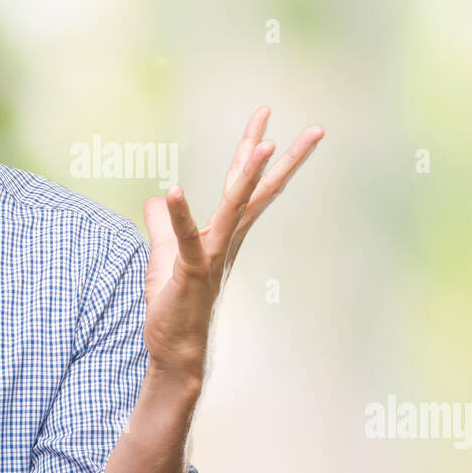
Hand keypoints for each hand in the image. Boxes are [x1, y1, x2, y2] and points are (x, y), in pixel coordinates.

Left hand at [141, 106, 323, 382]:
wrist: (176, 352)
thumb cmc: (175, 307)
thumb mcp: (163, 256)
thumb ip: (163, 226)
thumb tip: (156, 198)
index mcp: (223, 232)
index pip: (242, 185)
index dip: (252, 151)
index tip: (268, 120)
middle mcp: (227, 239)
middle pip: (255, 189)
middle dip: (278, 157)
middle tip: (315, 128)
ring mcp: (214, 255)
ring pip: (234, 209)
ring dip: (247, 177)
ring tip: (262, 144)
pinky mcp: (193, 271)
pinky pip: (186, 239)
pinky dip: (179, 215)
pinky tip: (172, 190)